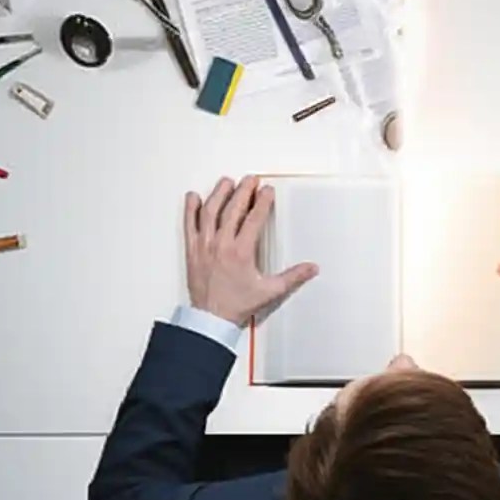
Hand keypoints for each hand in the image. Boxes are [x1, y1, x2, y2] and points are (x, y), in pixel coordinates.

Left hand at [184, 176, 318, 325]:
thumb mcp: (269, 291)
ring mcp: (205, 246)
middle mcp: (221, 245)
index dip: (262, 201)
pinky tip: (193, 196)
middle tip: (250, 180)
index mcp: (241, 252)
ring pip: (210, 212)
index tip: (267, 191)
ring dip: (219, 194)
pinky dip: (190, 209)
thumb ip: (293, 277)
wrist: (211, 319)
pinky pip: (189, 224)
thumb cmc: (236, 305)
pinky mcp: (192, 250)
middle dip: (243, 191)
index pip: (254, 218)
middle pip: (233, 209)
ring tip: (227, 182)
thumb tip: (311, 268)